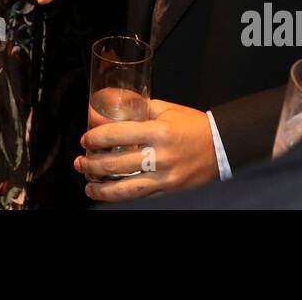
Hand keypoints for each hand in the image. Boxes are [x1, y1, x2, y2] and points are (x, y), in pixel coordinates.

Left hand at [75, 100, 218, 201]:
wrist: (221, 146)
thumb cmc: (192, 125)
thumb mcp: (166, 109)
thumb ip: (139, 108)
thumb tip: (112, 104)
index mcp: (158, 131)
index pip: (118, 134)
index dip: (96, 138)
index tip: (85, 139)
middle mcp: (160, 156)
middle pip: (116, 163)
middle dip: (92, 164)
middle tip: (80, 160)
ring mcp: (164, 176)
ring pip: (125, 187)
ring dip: (101, 188)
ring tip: (87, 183)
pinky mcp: (168, 190)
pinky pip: (138, 195)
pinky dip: (119, 196)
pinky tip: (106, 194)